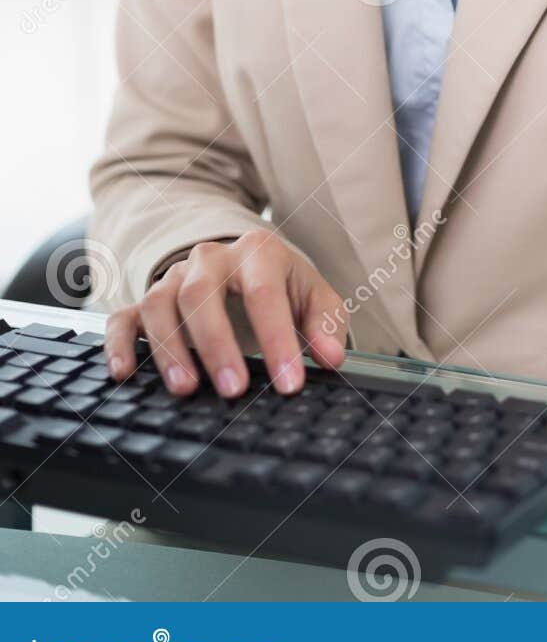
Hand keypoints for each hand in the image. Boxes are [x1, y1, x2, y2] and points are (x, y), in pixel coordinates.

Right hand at [104, 228, 348, 397]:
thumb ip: (326, 323)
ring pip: (160, 304)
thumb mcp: (312, 294)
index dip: (277, 339)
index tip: (289, 383)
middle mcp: (210, 259)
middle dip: (216, 344)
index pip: (264, 293)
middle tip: (233, 389)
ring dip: (170, 349)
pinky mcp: (145, 301)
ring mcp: (174, 278)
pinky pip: (122, 318)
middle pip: (202, 293)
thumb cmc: (280, 284)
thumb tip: (331, 357)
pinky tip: (124, 373)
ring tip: (186, 389)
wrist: (242, 262)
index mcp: (257, 251)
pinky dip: (119, 344)